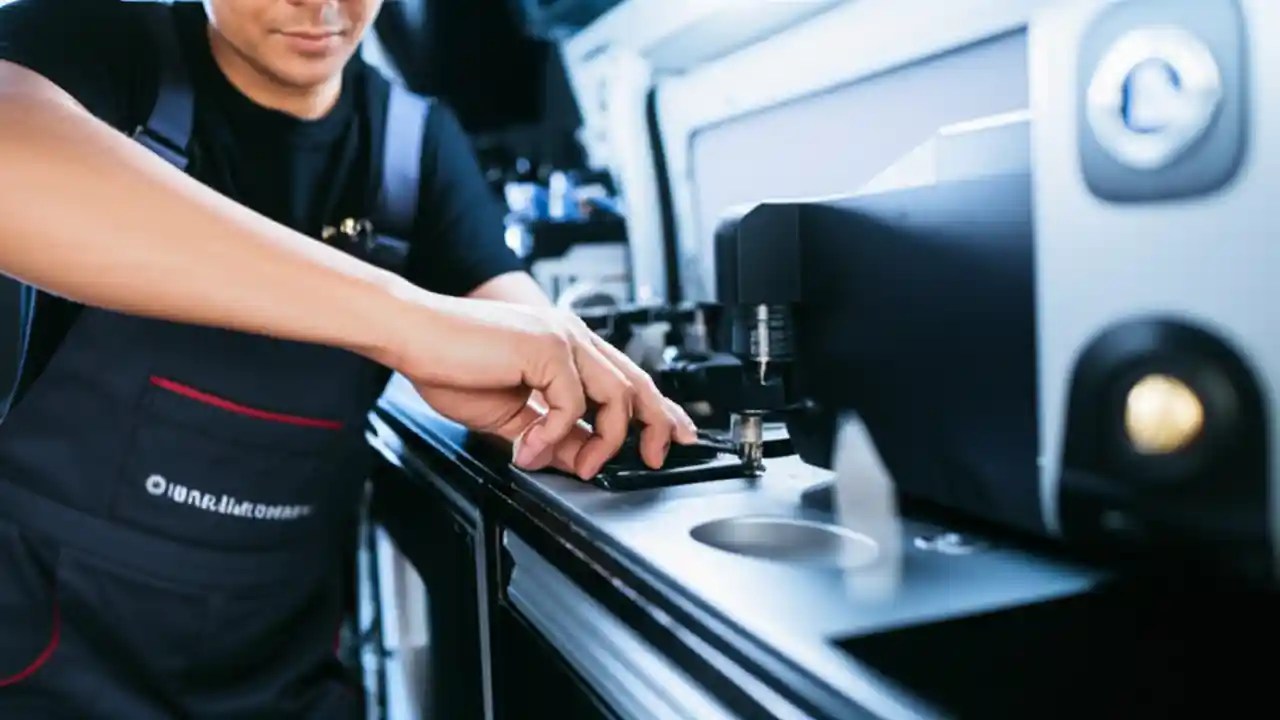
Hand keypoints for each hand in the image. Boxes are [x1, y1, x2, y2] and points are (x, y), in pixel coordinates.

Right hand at [391, 293, 697, 478]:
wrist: (411, 336)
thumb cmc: (449, 364)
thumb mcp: (511, 415)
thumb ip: (550, 434)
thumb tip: (578, 460)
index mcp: (566, 346)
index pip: (628, 378)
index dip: (657, 410)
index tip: (671, 438)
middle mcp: (572, 336)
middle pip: (638, 384)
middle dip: (658, 425)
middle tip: (655, 460)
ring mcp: (562, 338)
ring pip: (617, 397)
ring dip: (603, 442)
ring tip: (578, 466)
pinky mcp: (546, 347)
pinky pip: (573, 405)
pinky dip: (555, 436)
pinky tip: (528, 448)